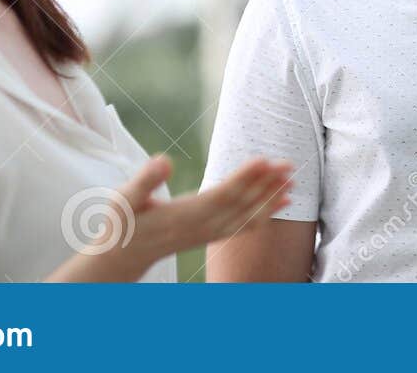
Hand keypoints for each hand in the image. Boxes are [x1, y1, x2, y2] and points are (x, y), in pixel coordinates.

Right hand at [49, 155, 293, 281]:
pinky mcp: (210, 235)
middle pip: (241, 203)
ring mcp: (208, 233)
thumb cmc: (123, 224)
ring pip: (247, 216)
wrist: (123, 257)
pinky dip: (264, 215)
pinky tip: (280, 204)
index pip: (222, 193)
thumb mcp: (126, 199)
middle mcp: (202, 226)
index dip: (244, 178)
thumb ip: (145, 180)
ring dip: (271, 198)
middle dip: (266, 184)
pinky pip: (243, 226)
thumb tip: (162, 160)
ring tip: (293, 182)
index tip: (265, 160)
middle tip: (290, 164)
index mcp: (185, 214)